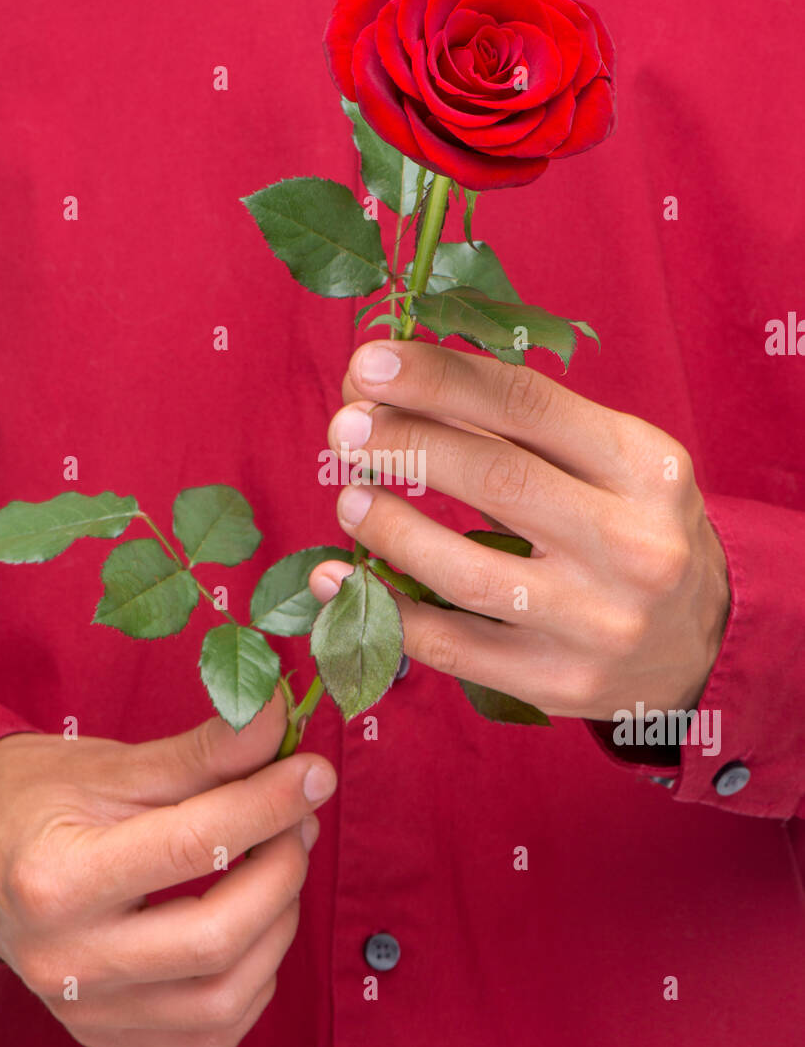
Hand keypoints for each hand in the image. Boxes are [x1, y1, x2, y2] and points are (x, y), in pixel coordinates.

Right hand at [0, 693, 335, 1046]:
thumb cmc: (40, 797)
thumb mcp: (115, 764)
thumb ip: (204, 753)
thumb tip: (278, 724)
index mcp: (58, 879)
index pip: (194, 846)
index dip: (270, 804)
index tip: (313, 773)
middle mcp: (67, 959)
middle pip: (216, 936)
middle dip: (282, 870)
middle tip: (297, 820)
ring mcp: (86, 1009)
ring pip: (225, 996)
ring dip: (277, 926)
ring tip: (277, 866)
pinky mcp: (106, 1034)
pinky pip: (212, 1034)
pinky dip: (254, 981)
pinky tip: (252, 927)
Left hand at [310, 340, 729, 719]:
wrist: (705, 642)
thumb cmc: (634, 529)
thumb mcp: (614, 463)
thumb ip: (524, 427)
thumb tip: (398, 389)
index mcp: (645, 469)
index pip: (527, 406)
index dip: (438, 380)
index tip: (369, 364)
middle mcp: (630, 545)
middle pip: (495, 480)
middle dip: (405, 445)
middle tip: (344, 429)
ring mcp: (596, 622)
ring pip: (466, 572)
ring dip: (390, 530)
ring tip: (350, 499)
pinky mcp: (559, 682)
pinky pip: (452, 647)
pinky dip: (386, 610)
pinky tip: (339, 579)